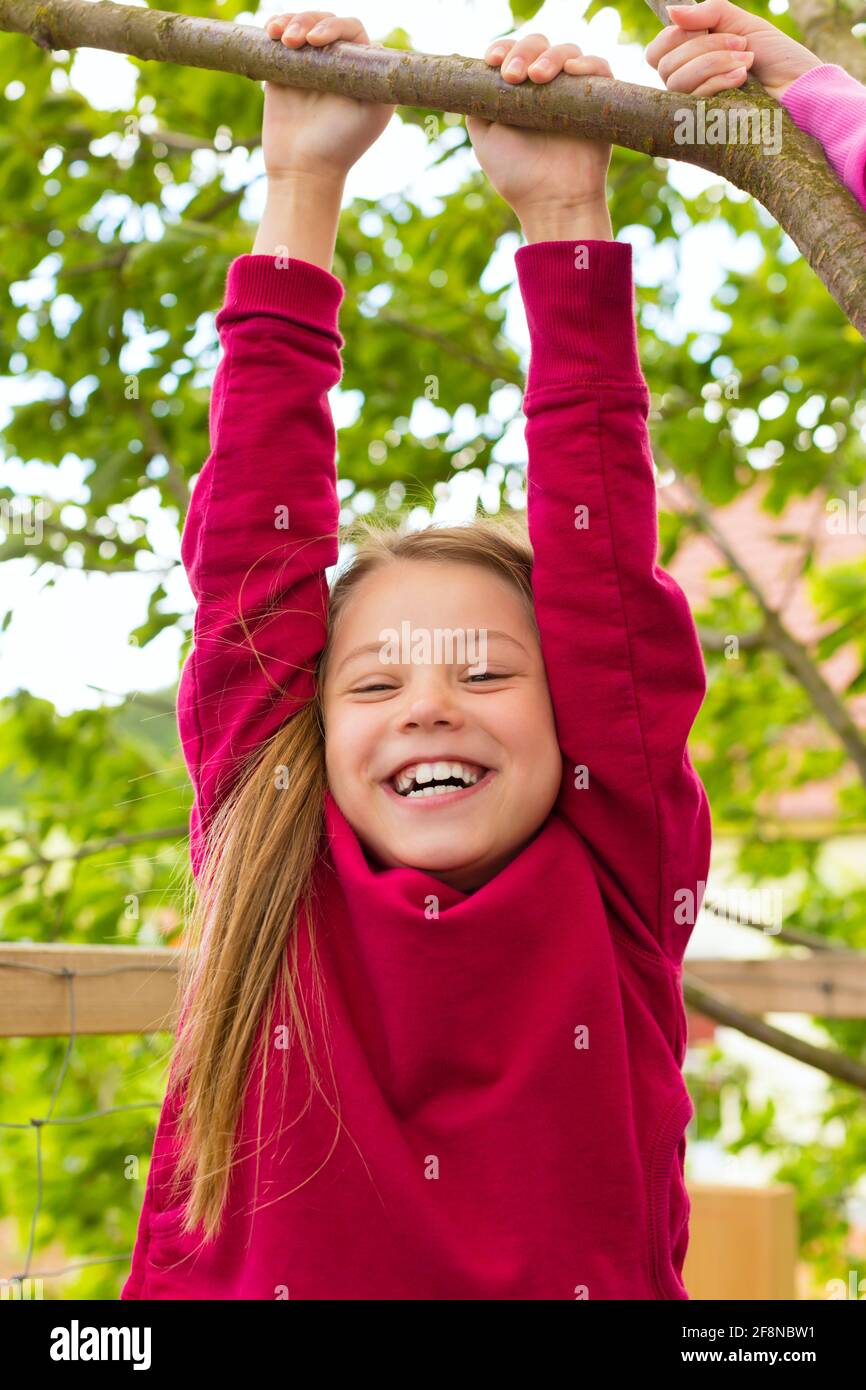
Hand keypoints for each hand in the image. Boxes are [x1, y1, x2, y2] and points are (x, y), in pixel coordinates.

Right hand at [262, 11, 394, 184]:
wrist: (303, 169)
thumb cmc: (342, 145)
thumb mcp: (375, 113)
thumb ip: (382, 78)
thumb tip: (377, 46)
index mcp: (359, 69)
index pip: (350, 31)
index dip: (334, 26)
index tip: (317, 41)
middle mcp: (334, 63)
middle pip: (324, 21)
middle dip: (308, 21)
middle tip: (295, 42)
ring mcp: (307, 65)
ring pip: (301, 24)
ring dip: (291, 22)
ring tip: (280, 38)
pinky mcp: (282, 70)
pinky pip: (279, 38)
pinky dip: (275, 26)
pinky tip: (271, 32)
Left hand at [466, 35, 612, 233]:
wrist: (552, 203)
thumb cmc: (517, 177)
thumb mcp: (484, 139)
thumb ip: (478, 104)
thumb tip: (476, 73)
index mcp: (518, 92)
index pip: (512, 54)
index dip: (503, 48)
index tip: (493, 61)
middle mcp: (546, 87)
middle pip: (538, 45)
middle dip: (523, 52)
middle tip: (514, 76)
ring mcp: (574, 92)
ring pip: (567, 51)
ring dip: (550, 56)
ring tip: (538, 77)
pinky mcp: (600, 100)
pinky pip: (600, 68)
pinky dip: (587, 63)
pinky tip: (572, 71)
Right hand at [646, 0, 821, 100]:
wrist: (800, 88)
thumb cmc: (777, 58)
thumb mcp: (743, 24)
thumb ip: (708, 13)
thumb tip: (671, 11)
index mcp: (692, 60)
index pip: (657, 52)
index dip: (675, 36)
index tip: (706, 28)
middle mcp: (688, 86)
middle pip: (667, 65)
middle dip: (705, 47)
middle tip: (740, 44)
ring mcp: (695, 109)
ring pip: (678, 81)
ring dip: (714, 62)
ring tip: (746, 62)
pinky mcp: (705, 126)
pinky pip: (694, 98)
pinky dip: (720, 80)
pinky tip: (742, 79)